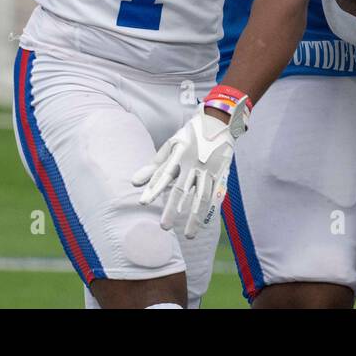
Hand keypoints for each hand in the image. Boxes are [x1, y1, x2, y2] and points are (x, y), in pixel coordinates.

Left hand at [132, 106, 243, 238]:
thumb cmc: (190, 134)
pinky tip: (204, 221)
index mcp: (180, 153)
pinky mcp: (222, 172)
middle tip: (164, 228)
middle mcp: (195, 162)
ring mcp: (210, 168)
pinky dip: (210, 209)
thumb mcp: (171, 145)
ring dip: (195, 217)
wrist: (220, 121)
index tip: (143, 203)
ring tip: (189, 235)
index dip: (153, 189)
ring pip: (201, 196)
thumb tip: (133, 184)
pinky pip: (215, 193)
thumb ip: (154, 166)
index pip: (164, 174)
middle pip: (182, 189)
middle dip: (173, 210)